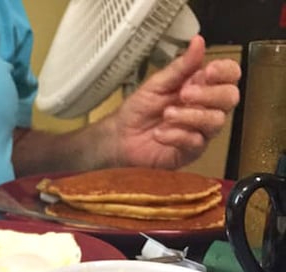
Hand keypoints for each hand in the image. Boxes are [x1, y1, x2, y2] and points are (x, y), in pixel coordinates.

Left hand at [112, 35, 240, 169]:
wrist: (121, 137)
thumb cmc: (139, 110)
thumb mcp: (157, 83)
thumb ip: (181, 66)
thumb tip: (198, 42)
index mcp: (201, 86)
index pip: (230, 75)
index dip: (225, 71)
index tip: (208, 71)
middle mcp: (206, 107)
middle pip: (230, 98)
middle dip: (209, 94)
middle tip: (184, 93)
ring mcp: (200, 130)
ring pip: (215, 121)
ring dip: (191, 116)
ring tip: (167, 114)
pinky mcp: (190, 151)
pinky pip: (195, 142)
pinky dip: (177, 136)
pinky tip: (160, 134)